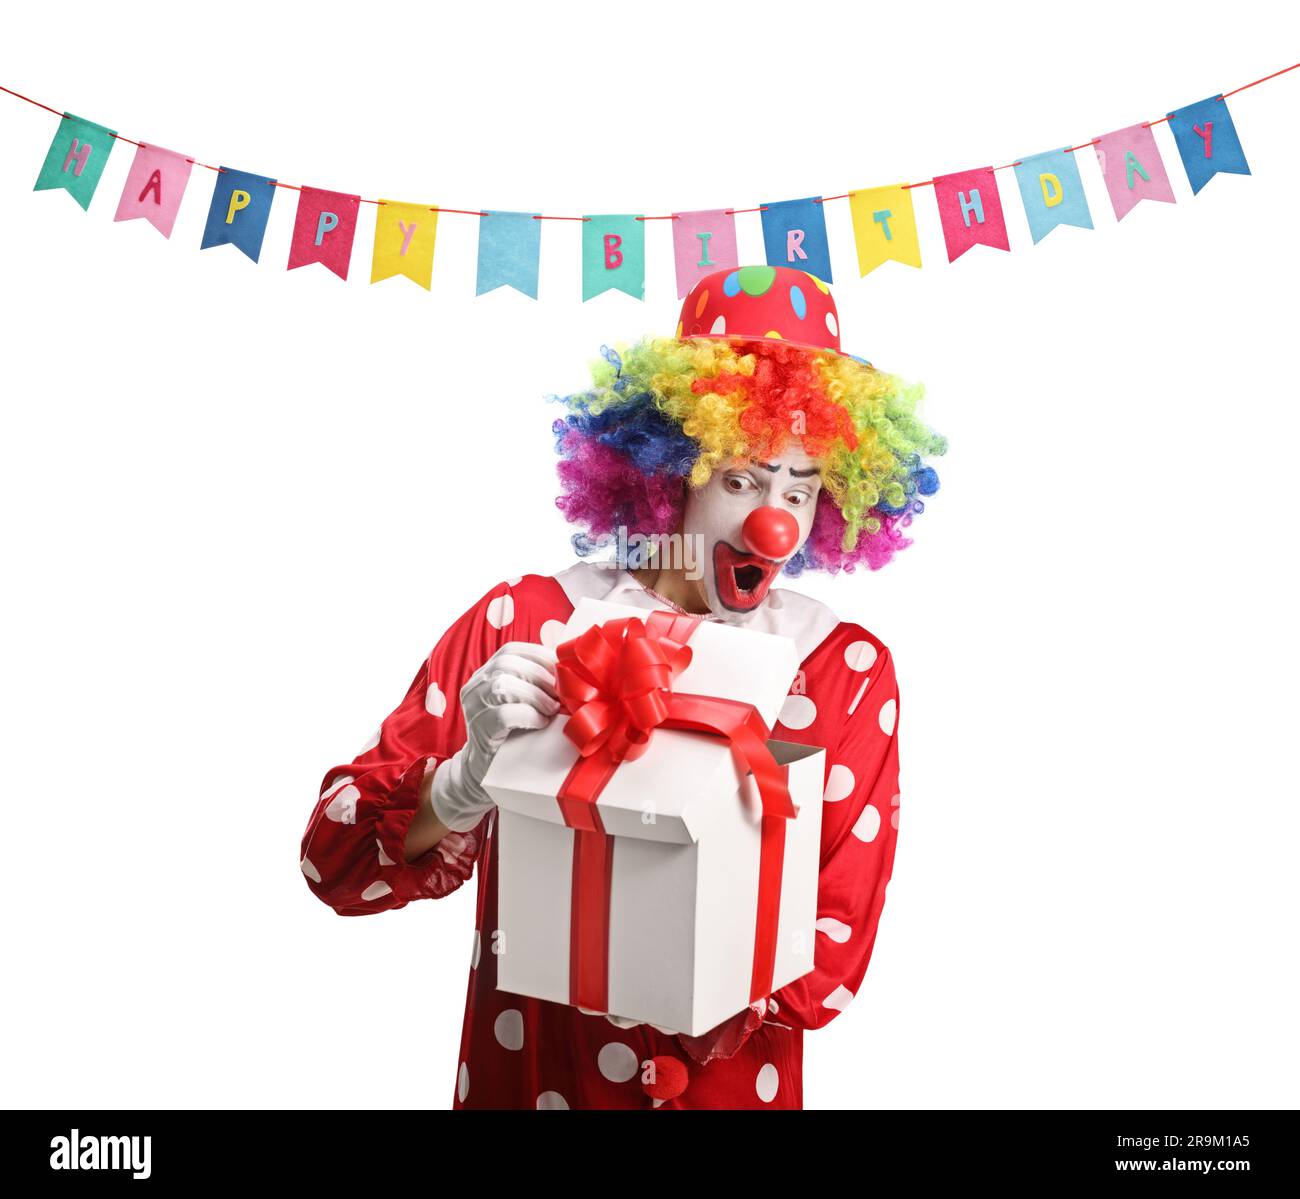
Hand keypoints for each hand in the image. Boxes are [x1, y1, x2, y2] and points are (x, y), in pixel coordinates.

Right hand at [428, 640, 560, 831]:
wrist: (485, 771)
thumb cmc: (511, 732)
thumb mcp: (521, 701)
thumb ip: (535, 683)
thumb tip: (571, 668)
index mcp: (484, 673)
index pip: (510, 650)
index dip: (539, 656)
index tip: (562, 670)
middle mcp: (474, 686)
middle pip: (506, 664)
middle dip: (541, 676)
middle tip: (560, 694)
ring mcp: (473, 708)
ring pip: (502, 685)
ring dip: (535, 695)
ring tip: (552, 709)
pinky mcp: (479, 730)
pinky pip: (504, 714)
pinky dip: (529, 715)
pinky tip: (541, 723)